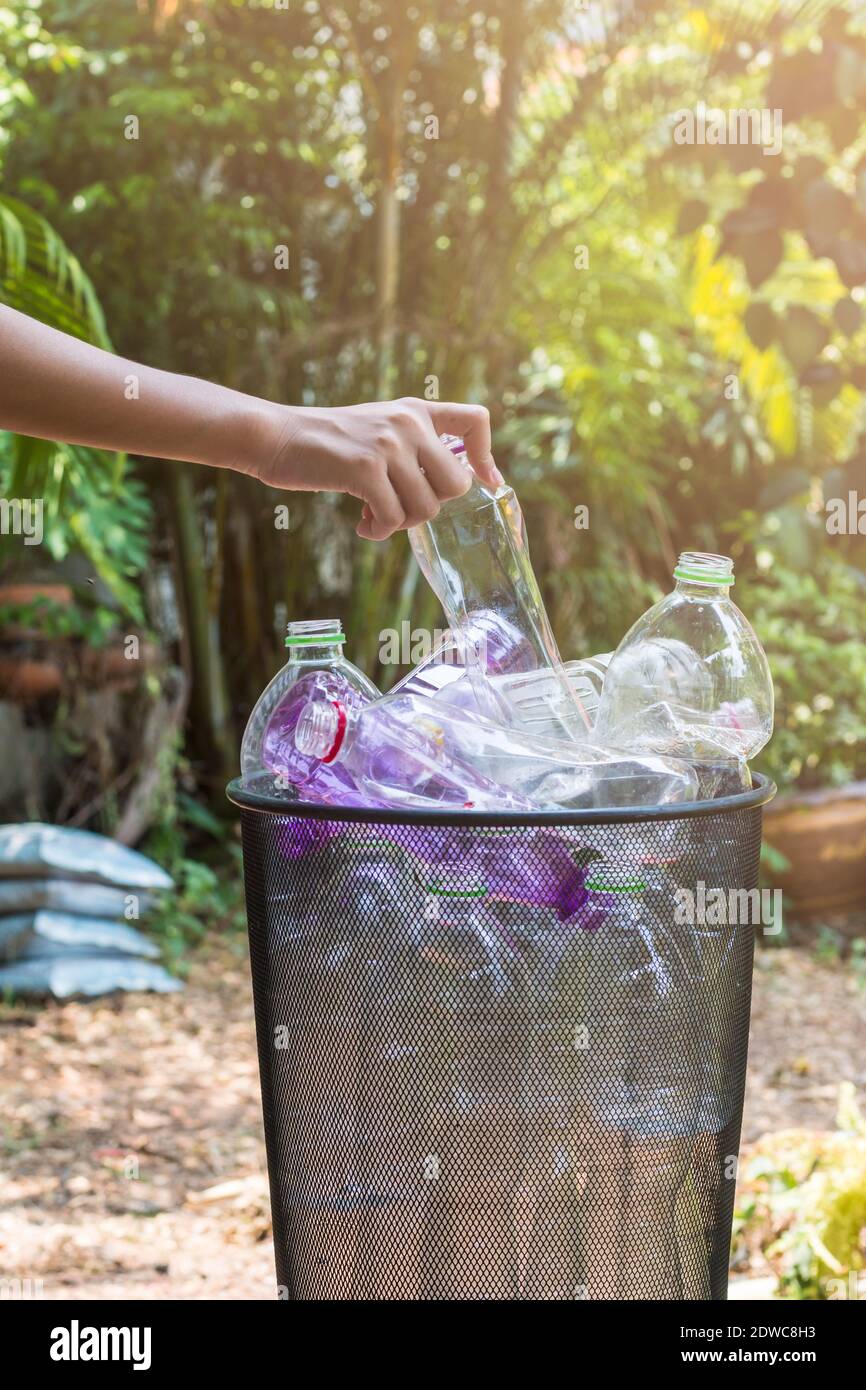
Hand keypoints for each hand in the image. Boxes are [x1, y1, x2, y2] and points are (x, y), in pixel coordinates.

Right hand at [252, 397, 503, 539]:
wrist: (278, 436)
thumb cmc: (329, 444)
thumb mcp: (378, 429)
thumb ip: (412, 447)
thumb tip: (450, 488)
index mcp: (415, 411)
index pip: (476, 420)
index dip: (485, 456)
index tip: (486, 480)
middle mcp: (408, 423)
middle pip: (456, 485)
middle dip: (430, 506)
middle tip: (401, 507)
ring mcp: (388, 445)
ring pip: (425, 509)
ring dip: (400, 524)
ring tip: (374, 516)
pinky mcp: (365, 469)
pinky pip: (393, 519)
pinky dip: (379, 532)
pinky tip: (363, 525)